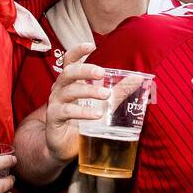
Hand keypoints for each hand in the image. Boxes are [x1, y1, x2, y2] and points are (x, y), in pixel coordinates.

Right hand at [43, 43, 108, 162]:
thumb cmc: (80, 122)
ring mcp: (55, 103)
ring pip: (69, 91)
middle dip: (85, 70)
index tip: (90, 45)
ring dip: (88, 91)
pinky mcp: (54, 118)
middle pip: (68, 73)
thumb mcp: (100, 105)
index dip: (77, 51)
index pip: (69, 61)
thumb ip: (117, 92)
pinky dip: (82, 112)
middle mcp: (60, 89)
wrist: (62, 147)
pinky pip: (66, 111)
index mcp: (70, 82)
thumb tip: (138, 79)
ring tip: (105, 95)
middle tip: (101, 72)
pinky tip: (96, 114)